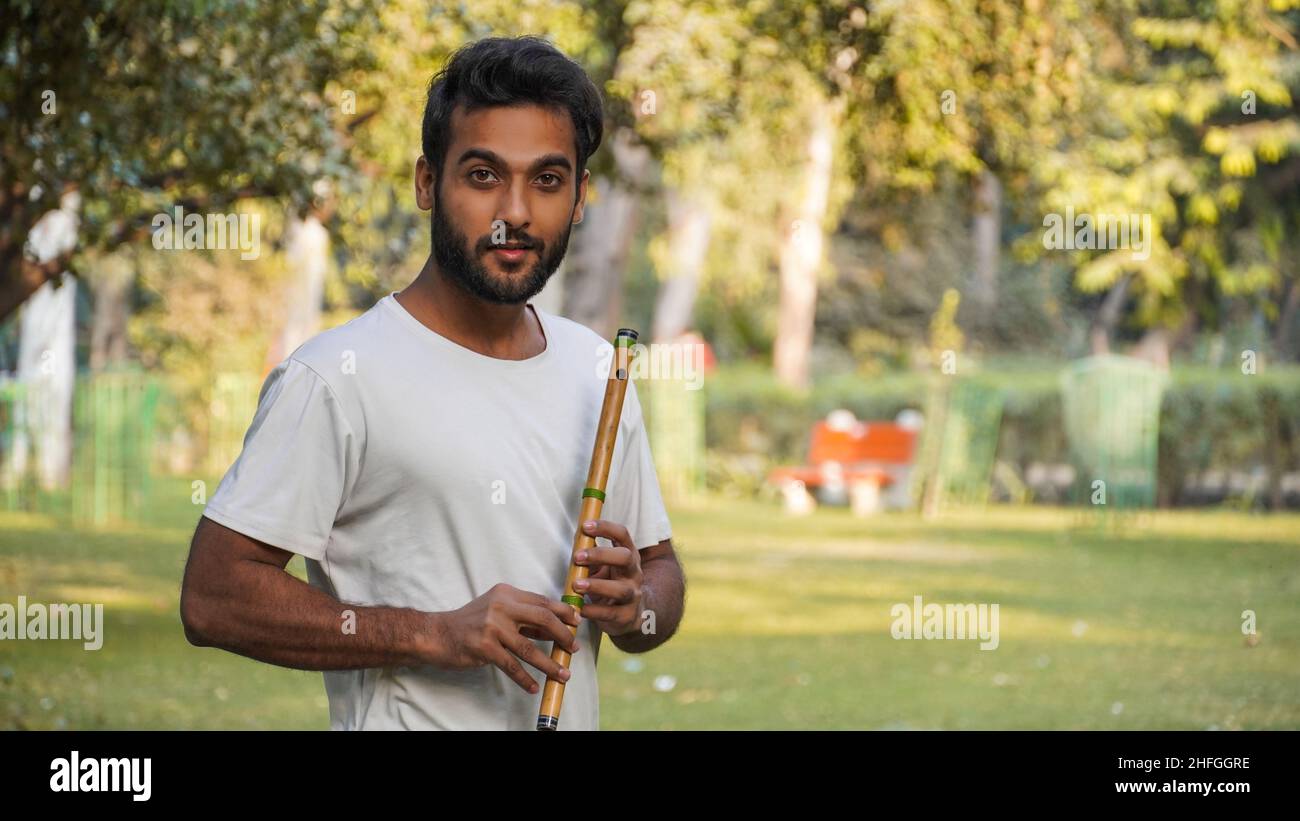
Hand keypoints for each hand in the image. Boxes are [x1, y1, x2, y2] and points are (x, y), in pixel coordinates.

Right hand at [433, 583, 581, 693]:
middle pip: (543, 619)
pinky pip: (512, 666)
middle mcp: (501, 607)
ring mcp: (492, 627)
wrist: (436, 633)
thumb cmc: (470, 622)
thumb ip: (524, 617)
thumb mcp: (497, 610)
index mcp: (507, 593)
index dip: (563, 612)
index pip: (542, 602)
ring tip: (563, 674)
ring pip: (530, 649)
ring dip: (549, 664)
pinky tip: (533, 687)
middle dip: (563, 635)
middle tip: (574, 648)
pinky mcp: (484, 648)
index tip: (577, 622)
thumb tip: (556, 629)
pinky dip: (524, 679)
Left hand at [574, 519, 643, 637]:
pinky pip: (611, 613)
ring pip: (620, 589)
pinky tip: (580, 608)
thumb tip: (576, 536)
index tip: (586, 526)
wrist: (629, 615)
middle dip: (601, 555)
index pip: (622, 535)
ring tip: (576, 585)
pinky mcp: (627, 616)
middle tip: (577, 557)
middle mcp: (634, 573)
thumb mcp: (603, 566)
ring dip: (596, 585)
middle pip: (625, 558)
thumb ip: (590, 553)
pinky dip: (594, 611)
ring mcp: (633, 595)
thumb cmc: (610, 584)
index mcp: (628, 555)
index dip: (605, 528)